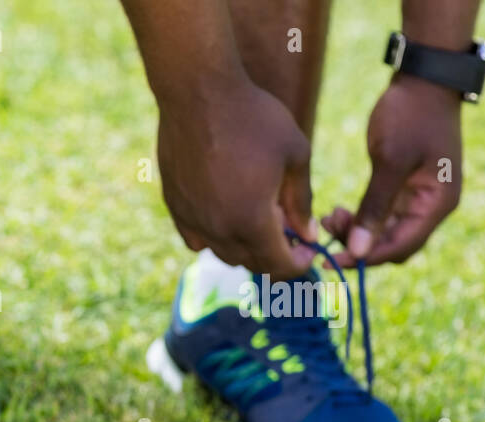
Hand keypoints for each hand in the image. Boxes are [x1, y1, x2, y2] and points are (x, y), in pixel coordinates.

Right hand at [156, 81, 317, 277]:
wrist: (197, 94)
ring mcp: (193, 220)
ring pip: (222, 253)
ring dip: (245, 246)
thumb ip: (301, 199)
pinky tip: (226, 214)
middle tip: (288, 230)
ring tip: (258, 219)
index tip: (308, 250)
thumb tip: (306, 232)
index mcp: (252, 220)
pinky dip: (214, 237)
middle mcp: (219, 229)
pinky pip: (196, 239)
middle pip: (251, 263)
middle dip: (274, 255)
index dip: (299, 263)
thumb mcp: (294, 153)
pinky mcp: (175, 208)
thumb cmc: (253, 117)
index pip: (279, 265)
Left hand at [322, 75, 462, 266]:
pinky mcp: (404, 190)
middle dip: (359, 246)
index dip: (366, 258)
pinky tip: (336, 213)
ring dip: (355, 233)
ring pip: (384, 234)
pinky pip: (381, 217)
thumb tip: (357, 251)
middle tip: (325, 235)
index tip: (330, 259)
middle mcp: (432, 207)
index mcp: (436, 203)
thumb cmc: (410, 115)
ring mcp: (419, 199)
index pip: (400, 247)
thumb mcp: (390, 159)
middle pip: (393, 245)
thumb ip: (375, 206)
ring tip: (328, 219)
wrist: (423, 81)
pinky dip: (359, 219)